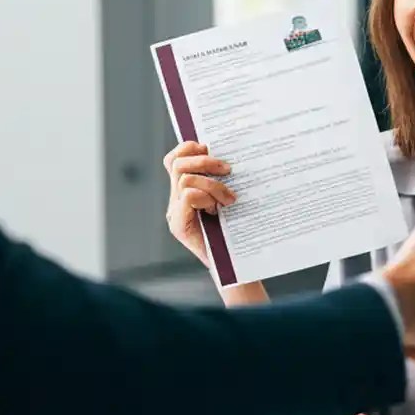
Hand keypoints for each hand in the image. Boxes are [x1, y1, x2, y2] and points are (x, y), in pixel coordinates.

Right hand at [163, 141, 234, 265]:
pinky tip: (220, 209)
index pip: (176, 158)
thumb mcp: (232, 198)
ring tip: (229, 199)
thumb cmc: (239, 232)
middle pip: (177, 163)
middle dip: (205, 161)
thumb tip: (231, 153)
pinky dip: (207, 197)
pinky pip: (188, 195)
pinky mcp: (178, 225)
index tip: (212, 148)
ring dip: (213, 185)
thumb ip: (223, 179)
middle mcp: (176, 200)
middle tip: (228, 170)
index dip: (190, 147)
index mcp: (186, 190)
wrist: (236, 267)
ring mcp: (175, 213)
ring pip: (185, 178)